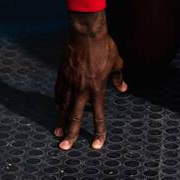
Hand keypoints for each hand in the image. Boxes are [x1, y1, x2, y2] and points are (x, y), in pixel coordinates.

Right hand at [53, 10, 126, 149]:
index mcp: (98, 88)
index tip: (96, 145)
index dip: (98, 131)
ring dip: (60, 120)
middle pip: (75, 116)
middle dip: (70, 133)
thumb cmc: (105, 46)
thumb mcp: (117, 62)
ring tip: (58, 133)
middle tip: (64, 147)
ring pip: (63, 106)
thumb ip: (118, 78)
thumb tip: (123, 88)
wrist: (86, 32)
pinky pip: (58, 92)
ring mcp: (70, 82)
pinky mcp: (62, 74)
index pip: (98, 115)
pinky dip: (57, 102)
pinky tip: (57, 109)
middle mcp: (82, 89)